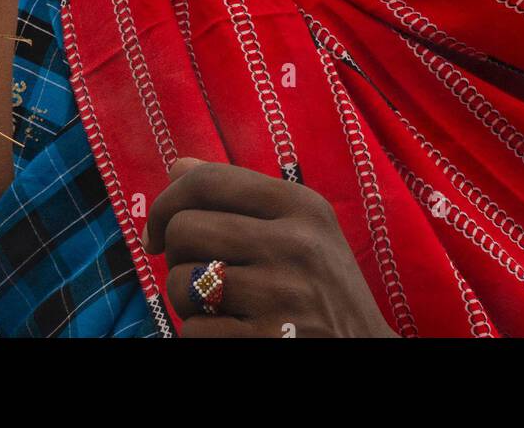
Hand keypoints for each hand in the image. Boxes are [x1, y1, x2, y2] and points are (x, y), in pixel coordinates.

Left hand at [142, 157, 394, 338]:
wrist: (367, 356)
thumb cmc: (322, 289)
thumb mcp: (300, 229)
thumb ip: (239, 197)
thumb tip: (177, 168)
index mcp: (301, 206)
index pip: (208, 180)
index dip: (166, 202)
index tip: (157, 232)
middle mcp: (294, 244)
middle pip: (184, 229)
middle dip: (176, 257)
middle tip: (196, 276)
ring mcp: (283, 295)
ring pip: (181, 282)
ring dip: (186, 301)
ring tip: (216, 306)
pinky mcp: (270, 342)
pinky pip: (194, 331)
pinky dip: (201, 335)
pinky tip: (231, 333)